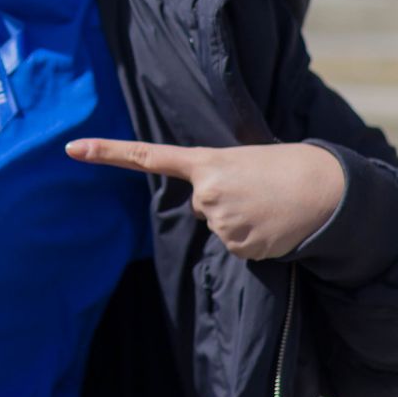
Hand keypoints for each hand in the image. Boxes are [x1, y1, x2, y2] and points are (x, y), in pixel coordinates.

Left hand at [65, 138, 344, 259]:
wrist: (326, 187)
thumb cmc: (286, 168)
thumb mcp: (244, 160)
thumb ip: (216, 176)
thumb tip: (204, 206)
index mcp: (206, 161)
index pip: (147, 156)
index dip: (106, 152)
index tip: (71, 148)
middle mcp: (207, 190)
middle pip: (201, 207)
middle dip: (224, 202)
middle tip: (256, 190)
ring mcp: (221, 219)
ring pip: (219, 228)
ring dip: (241, 221)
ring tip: (268, 205)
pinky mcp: (239, 245)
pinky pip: (237, 247)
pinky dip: (254, 240)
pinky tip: (273, 224)